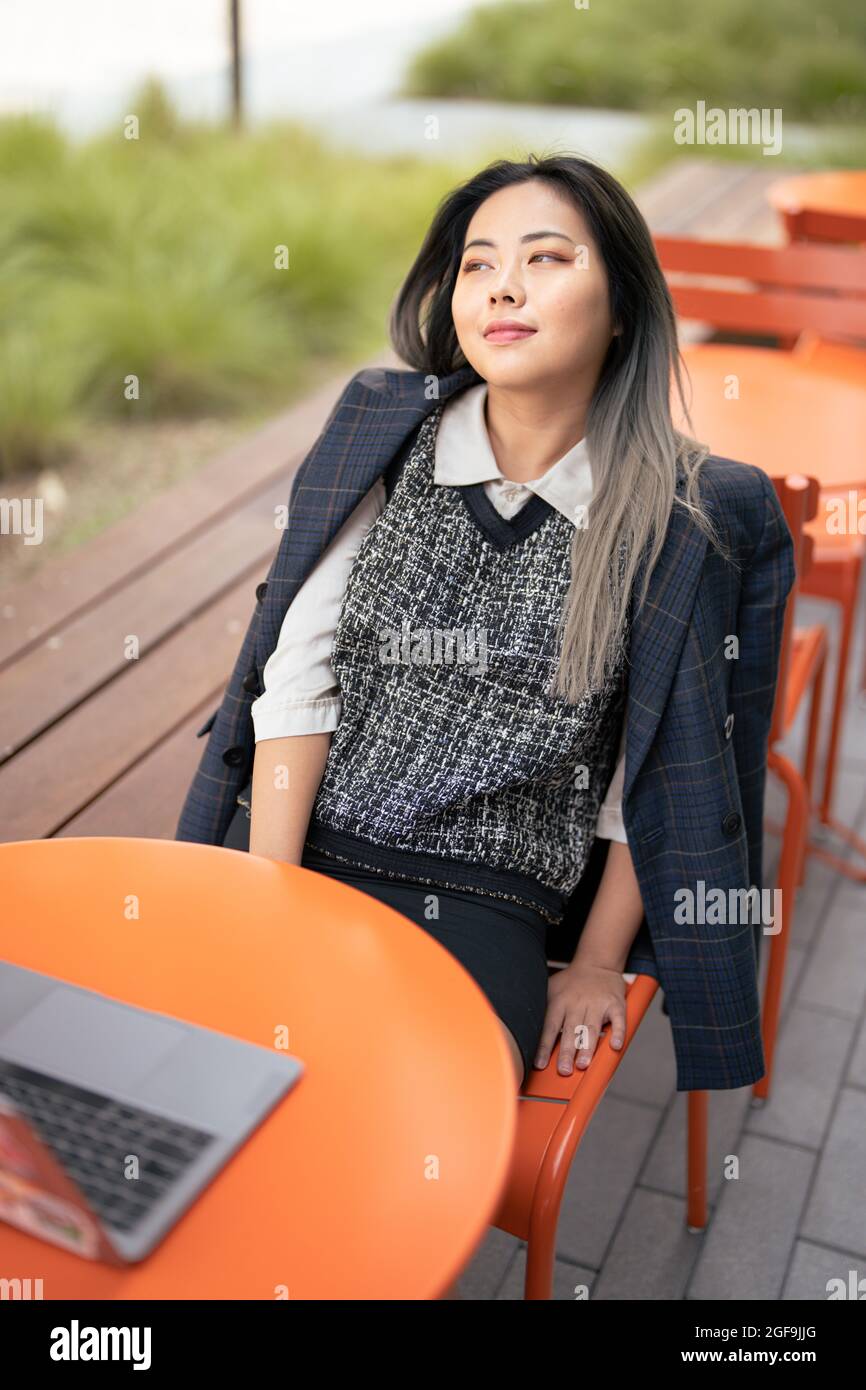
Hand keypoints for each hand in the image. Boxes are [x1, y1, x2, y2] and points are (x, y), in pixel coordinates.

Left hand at [534, 959, 626, 1074]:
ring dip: (587, 1048)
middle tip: (564, 1070)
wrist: (597, 962)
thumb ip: (542, 1009)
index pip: (550, 1027)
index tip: (540, 1064)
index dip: (544, 1046)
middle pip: (571, 1030)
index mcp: (560, 1001)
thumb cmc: (571, 983)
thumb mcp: (550, 989)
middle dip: (567, 1052)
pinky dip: (617, 1033)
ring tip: (583, 1064)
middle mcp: (578, 1003)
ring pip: (592, 1028)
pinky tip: (614, 1045)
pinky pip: (617, 1020)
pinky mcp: (615, 1004)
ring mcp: (597, 1003)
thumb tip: (526, 1034)